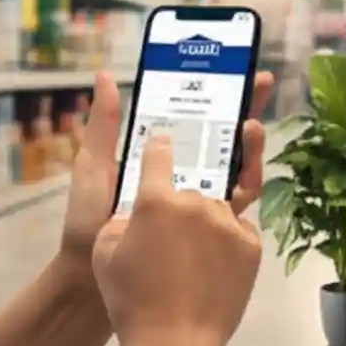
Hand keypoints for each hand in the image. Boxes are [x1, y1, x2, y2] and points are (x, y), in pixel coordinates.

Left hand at [59, 71, 273, 271]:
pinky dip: (247, 181)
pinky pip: (235, 201)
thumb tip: (105, 75)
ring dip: (249, 143)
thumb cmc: (87, 218)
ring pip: (234, 165)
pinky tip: (249, 166)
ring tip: (252, 123)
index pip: (188, 117)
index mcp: (155, 156)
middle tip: (258, 81)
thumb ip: (105, 124)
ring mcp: (195, 200)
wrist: (91, 278)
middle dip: (242, 107)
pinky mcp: (207, 228)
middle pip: (220, 136)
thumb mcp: (94, 163)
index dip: (209, 94)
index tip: (228, 67)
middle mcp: (181, 174)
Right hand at [91, 136, 261, 345]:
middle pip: (189, 189)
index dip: (159, 147)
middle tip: (170, 239)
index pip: (159, 153)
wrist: (175, 344)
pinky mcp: (251, 245)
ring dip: (205, 223)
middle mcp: (195, 202)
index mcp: (156, 199)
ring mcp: (227, 223)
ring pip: (215, 209)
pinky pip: (238, 230)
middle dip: (179, 206)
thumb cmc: (131, 300)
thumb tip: (135, 209)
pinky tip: (212, 265)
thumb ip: (119, 219)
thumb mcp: (104, 253)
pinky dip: (227, 241)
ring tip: (192, 258)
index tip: (163, 143)